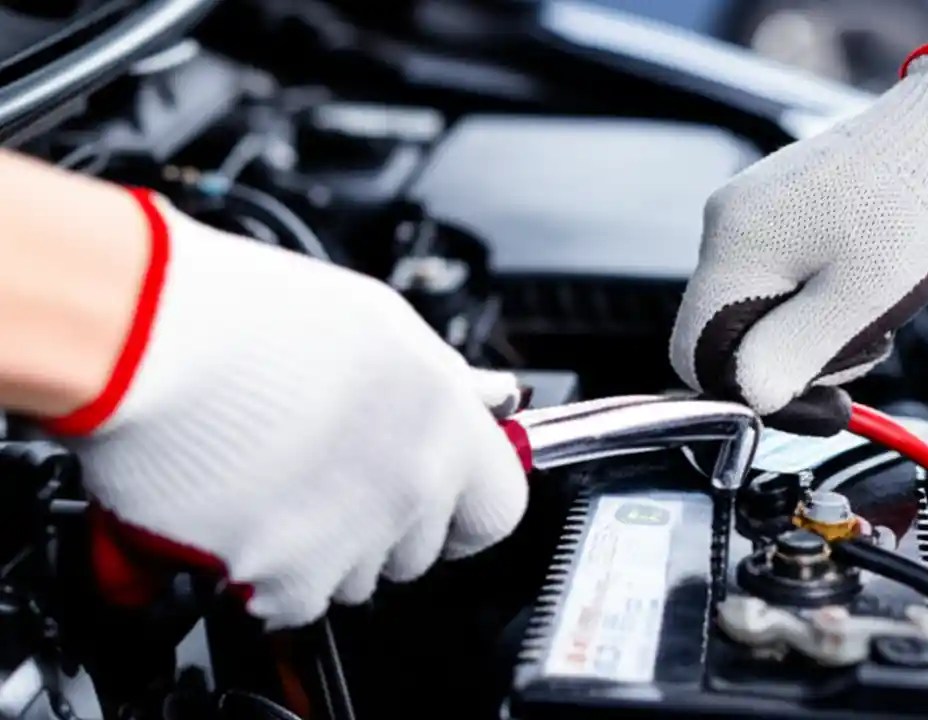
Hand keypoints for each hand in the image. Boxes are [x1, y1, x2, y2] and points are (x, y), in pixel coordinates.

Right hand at [44, 190, 527, 628]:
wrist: (151, 335)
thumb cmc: (253, 314)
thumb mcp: (376, 323)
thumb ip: (443, 380)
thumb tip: (492, 398)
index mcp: (445, 422)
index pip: (499, 508)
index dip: (468, 510)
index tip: (446, 504)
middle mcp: (409, 484)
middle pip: (422, 550)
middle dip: (385, 525)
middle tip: (332, 475)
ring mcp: (350, 534)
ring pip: (355, 578)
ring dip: (323, 548)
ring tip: (274, 480)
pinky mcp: (281, 574)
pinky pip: (291, 601)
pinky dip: (265, 574)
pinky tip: (242, 513)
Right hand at [670, 45, 927, 434]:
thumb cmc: (912, 206)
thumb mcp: (857, 299)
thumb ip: (790, 354)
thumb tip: (747, 396)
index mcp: (734, 247)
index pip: (694, 354)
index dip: (748, 391)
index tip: (817, 397)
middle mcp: (723, 223)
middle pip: (726, 334)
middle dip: (789, 356)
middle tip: (858, 341)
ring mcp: (744, 211)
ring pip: (752, 309)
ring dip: (807, 327)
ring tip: (865, 303)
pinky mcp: (768, 208)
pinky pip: (771, 277)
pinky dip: (811, 296)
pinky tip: (856, 279)